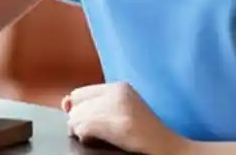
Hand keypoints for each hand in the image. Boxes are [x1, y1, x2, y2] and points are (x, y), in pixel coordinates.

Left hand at [62, 82, 187, 154]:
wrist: (169, 149)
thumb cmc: (145, 136)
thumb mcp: (122, 112)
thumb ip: (97, 105)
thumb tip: (65, 104)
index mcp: (119, 87)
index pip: (79, 93)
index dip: (78, 109)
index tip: (84, 122)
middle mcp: (117, 92)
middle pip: (76, 104)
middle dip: (78, 120)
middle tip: (93, 134)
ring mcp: (118, 106)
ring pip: (77, 117)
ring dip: (81, 131)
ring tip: (97, 138)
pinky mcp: (119, 122)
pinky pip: (84, 128)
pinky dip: (85, 137)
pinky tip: (97, 141)